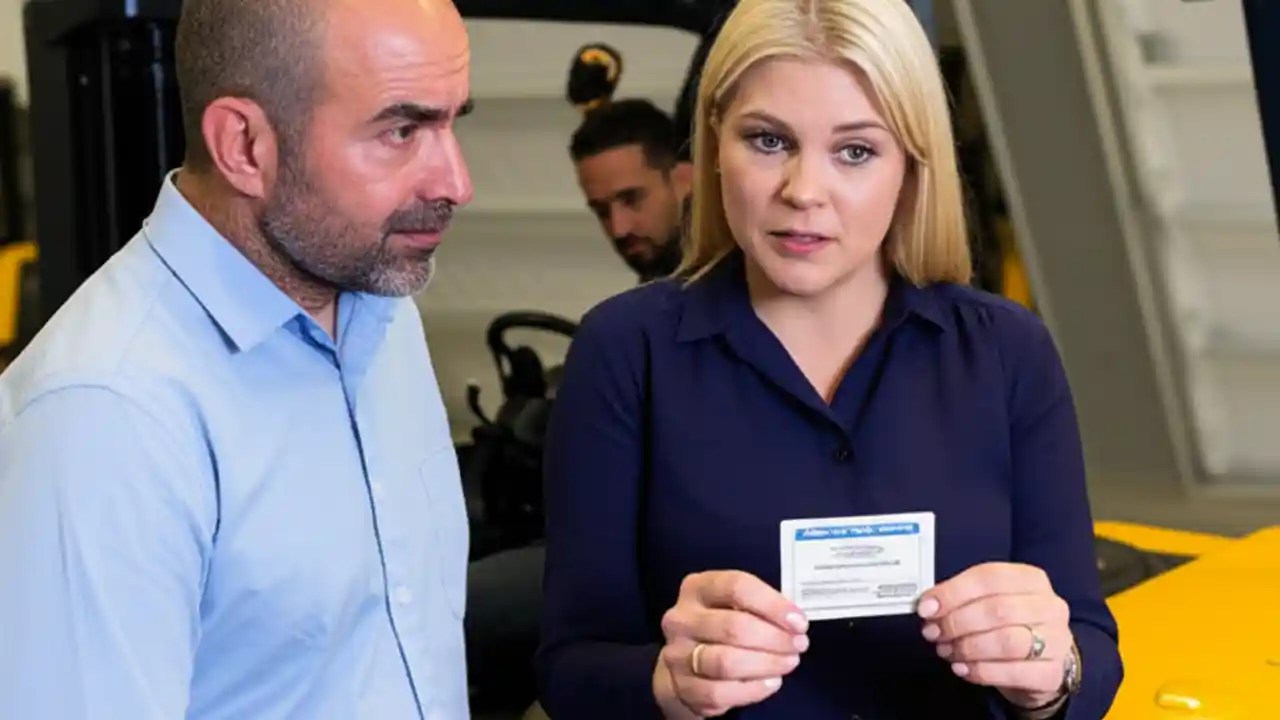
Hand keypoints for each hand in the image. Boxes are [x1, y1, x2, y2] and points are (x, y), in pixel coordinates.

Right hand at [652, 570, 809, 717]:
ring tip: (789, 662)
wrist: (684, 663)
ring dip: (766, 663)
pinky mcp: (683, 687)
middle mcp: (681, 619)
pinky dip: (753, 689)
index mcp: (697, 588)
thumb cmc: (720, 624)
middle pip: (733, 627)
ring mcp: (677, 654)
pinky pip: (719, 692)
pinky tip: (772, 682)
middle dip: (774, 638)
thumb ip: (760, 605)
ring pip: (726, 662)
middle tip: (799, 645)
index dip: (772, 605)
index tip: (799, 622)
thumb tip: (794, 621)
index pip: (736, 587)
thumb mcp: (733, 603)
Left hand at [916, 563, 1072, 711]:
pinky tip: (962, 668)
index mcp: (1031, 579)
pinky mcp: (1052, 673)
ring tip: (946, 650)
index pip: (990, 578)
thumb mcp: (989, 602)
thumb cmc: (1010, 626)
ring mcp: (1056, 640)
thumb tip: (929, 605)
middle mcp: (1049, 606)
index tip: (927, 607)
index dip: (954, 592)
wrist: (1042, 663)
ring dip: (967, 647)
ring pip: (1006, 642)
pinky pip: (1013, 672)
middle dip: (957, 622)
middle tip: (933, 632)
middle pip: (997, 610)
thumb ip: (961, 599)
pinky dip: (981, 670)